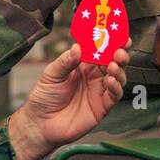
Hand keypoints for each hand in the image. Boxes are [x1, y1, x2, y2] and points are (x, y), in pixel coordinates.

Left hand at [7, 43, 128, 159]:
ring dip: (119, 70)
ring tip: (113, 65)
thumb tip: (78, 47)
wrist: (40, 124)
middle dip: (119, 55)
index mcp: (82, 66)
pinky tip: (110, 81)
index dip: (109, 43)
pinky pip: (114, 96)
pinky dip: (116, 87)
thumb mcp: (51, 74)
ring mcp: (98, 92)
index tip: (118, 35)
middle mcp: (93, 77)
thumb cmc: (44, 97)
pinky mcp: (101, 108)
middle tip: (119, 51)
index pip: (99, 50)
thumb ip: (65, 62)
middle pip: (112, 62)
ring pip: (117, 78)